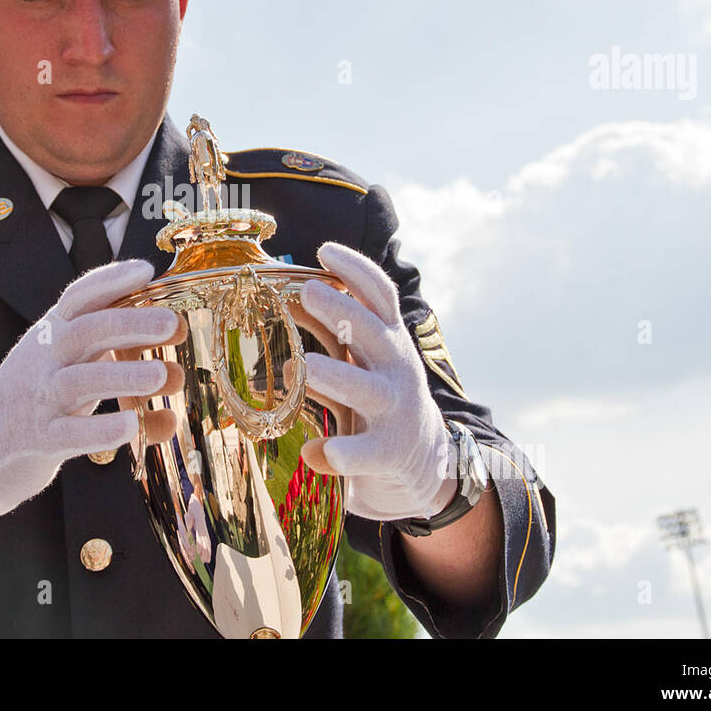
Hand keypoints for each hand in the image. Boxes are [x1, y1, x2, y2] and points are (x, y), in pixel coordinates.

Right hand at [0, 259, 183, 515]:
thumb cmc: (41, 391)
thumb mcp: (68, 361)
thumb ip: (118, 360)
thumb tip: (179, 370)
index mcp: (54, 331)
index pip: (79, 298)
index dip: (111, 281)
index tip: (146, 270)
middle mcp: (45, 358)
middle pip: (85, 331)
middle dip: (130, 324)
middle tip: (171, 323)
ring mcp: (39, 398)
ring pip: (80, 381)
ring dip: (123, 376)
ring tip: (163, 375)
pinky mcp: (38, 439)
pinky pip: (71, 434)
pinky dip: (101, 429)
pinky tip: (133, 426)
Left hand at [297, 242, 454, 521]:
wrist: (425, 460)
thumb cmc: (378, 396)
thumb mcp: (359, 359)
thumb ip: (329, 332)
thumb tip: (285, 297)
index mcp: (390, 340)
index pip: (379, 296)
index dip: (356, 270)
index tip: (324, 250)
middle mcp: (396, 368)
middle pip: (372, 334)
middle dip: (341, 312)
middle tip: (306, 293)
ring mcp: (394, 410)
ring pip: (365, 390)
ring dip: (333, 377)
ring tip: (299, 366)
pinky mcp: (387, 453)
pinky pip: (364, 452)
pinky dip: (341, 452)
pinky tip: (315, 452)